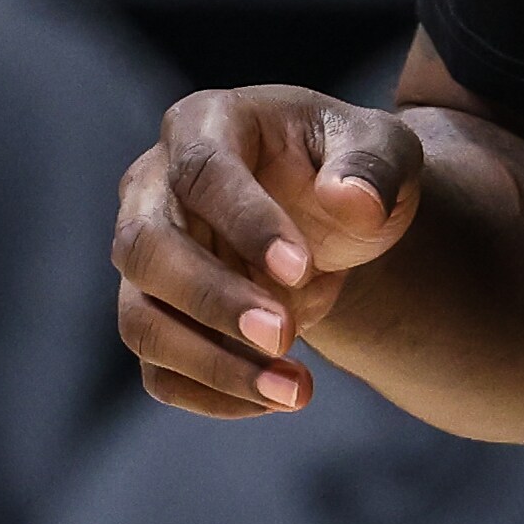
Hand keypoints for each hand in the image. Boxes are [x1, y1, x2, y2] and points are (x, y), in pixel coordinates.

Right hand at [111, 85, 422, 418]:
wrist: (334, 212)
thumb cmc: (349, 169)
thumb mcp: (384, 151)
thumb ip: (374, 168)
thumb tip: (352, 203)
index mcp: (205, 124)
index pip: (202, 171)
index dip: (246, 224)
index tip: (302, 269)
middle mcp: (154, 187)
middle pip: (145, 248)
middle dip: (213, 300)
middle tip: (284, 337)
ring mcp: (147, 257)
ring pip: (139, 318)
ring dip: (212, 364)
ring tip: (295, 391)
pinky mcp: (156, 313)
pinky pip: (158, 368)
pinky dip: (212, 394)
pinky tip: (275, 399)